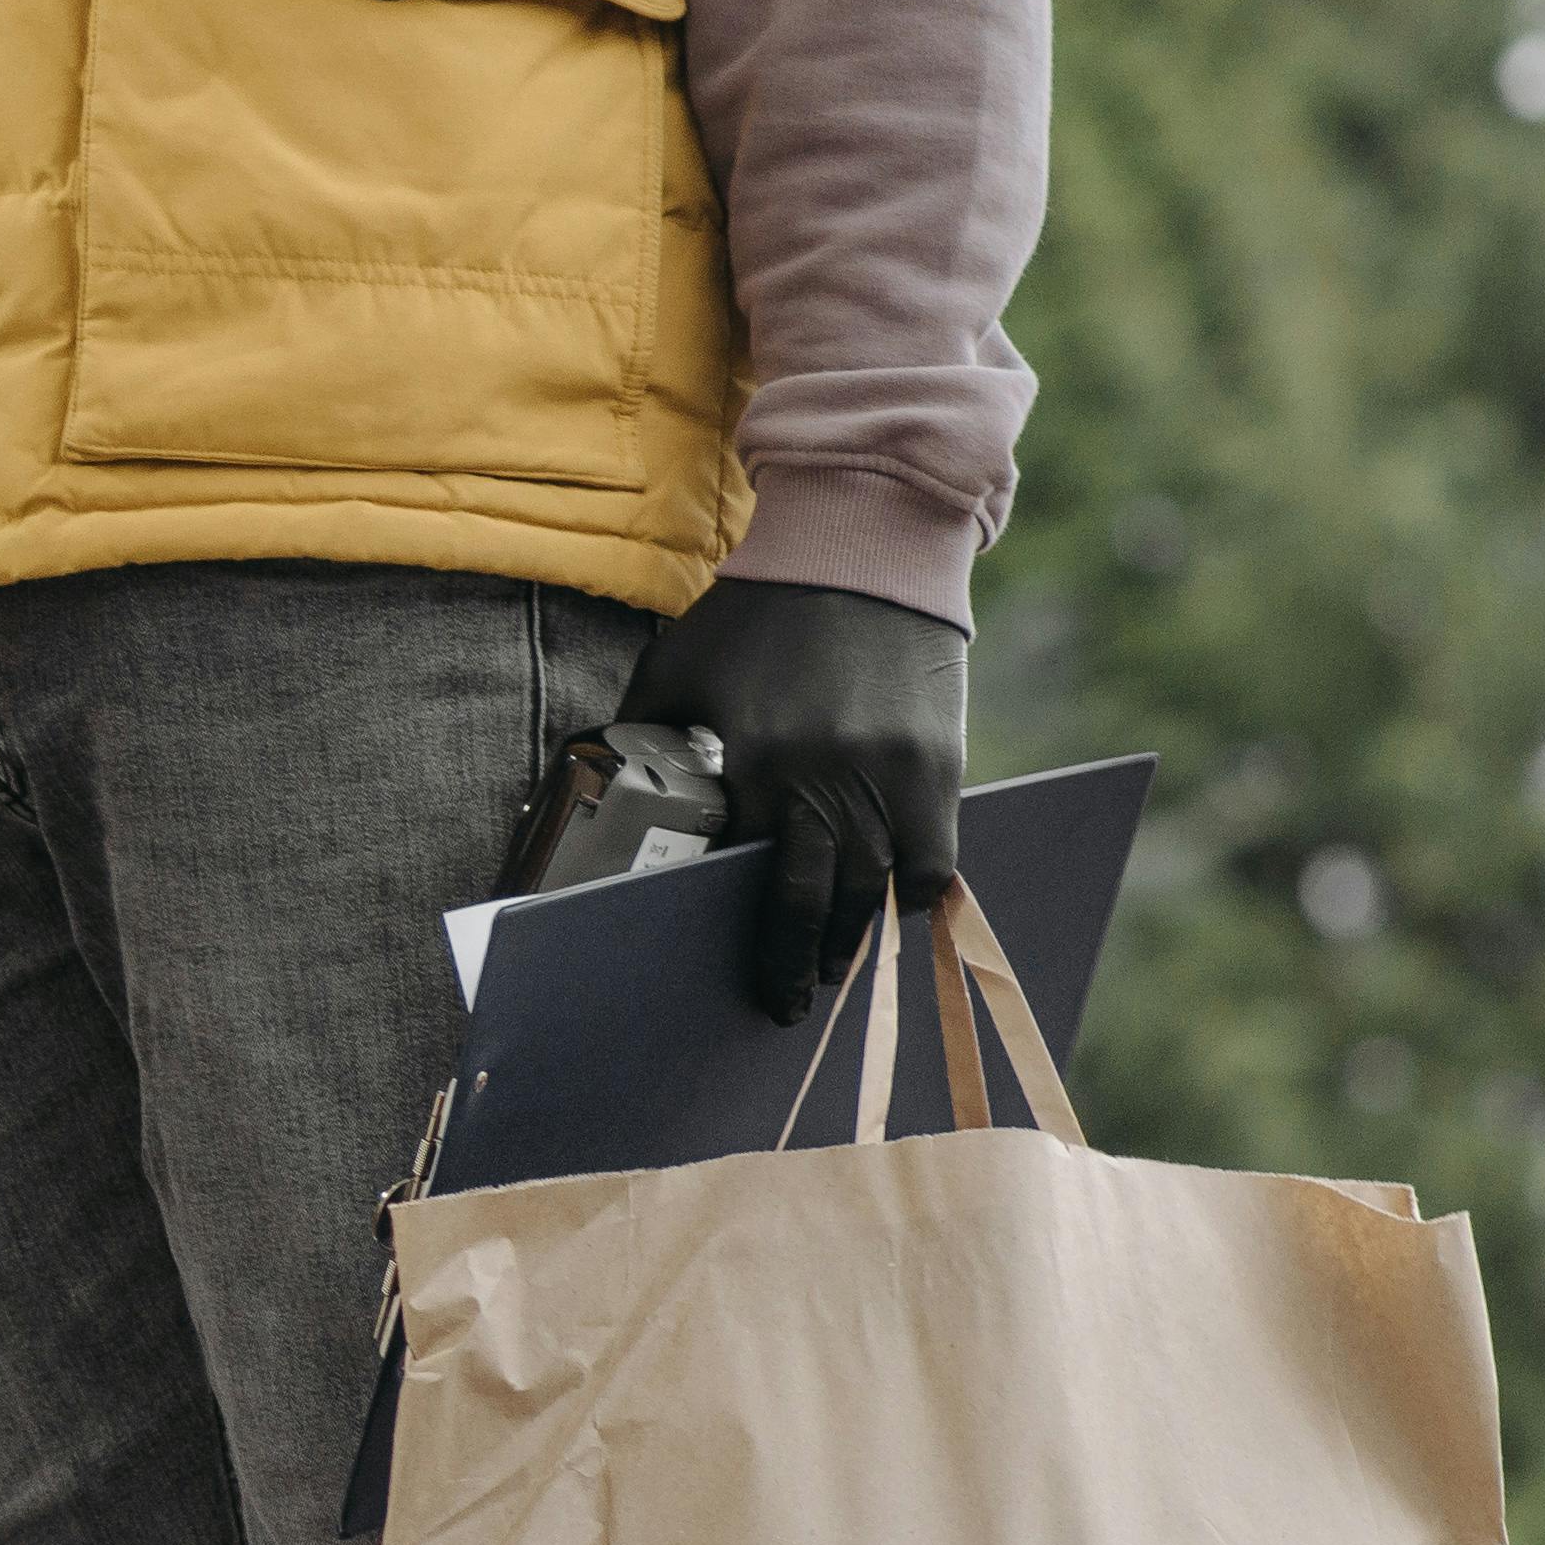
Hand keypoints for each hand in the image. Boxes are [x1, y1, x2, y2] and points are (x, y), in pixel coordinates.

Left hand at [619, 579, 965, 1022]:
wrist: (859, 543)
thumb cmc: (757, 609)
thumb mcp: (678, 666)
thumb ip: (645, 732)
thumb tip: (608, 793)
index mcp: (757, 761)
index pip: (748, 880)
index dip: (749, 937)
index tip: (743, 975)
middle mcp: (826, 778)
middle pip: (815, 903)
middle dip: (799, 964)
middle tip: (788, 1000)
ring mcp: (888, 774)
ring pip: (874, 891)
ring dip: (852, 939)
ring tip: (833, 965)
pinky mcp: (937, 764)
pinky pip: (930, 859)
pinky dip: (910, 894)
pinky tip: (891, 910)